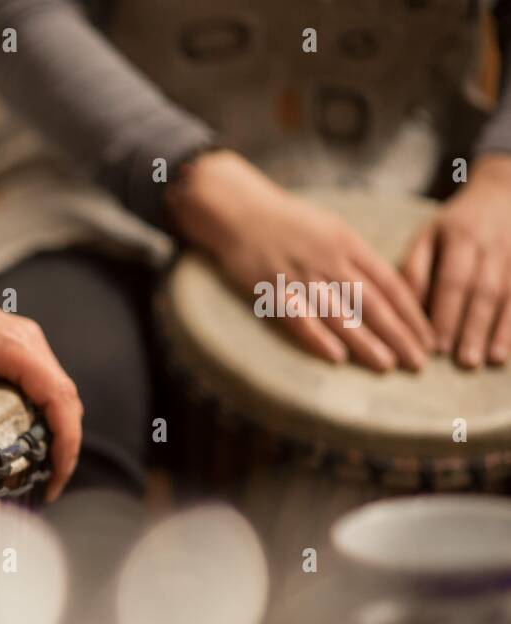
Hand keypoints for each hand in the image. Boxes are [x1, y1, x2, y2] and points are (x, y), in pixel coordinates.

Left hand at [0, 284, 82, 501]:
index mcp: (13, 342)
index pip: (57, 392)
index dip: (66, 435)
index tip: (58, 472)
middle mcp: (27, 344)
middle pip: (65, 398)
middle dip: (66, 444)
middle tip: (50, 488)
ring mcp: (24, 350)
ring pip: (56, 398)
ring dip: (56, 437)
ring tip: (42, 478)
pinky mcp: (16, 359)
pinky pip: (40, 394)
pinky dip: (43, 424)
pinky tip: (28, 451)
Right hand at [170, 150, 432, 371]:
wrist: (240, 211)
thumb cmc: (287, 223)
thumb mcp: (331, 230)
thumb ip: (356, 258)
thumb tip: (384, 288)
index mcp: (349, 245)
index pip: (391, 284)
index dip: (412, 313)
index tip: (428, 338)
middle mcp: (331, 261)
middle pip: (373, 303)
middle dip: (399, 334)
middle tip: (418, 363)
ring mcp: (302, 277)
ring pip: (340, 314)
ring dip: (366, 342)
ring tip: (387, 366)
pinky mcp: (273, 289)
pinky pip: (299, 318)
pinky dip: (318, 337)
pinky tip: (336, 356)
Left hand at [402, 155, 510, 366]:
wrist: (505, 192)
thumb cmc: (455, 225)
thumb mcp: (428, 236)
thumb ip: (414, 270)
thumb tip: (405, 310)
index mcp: (460, 238)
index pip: (452, 279)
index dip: (445, 313)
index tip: (436, 346)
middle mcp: (492, 245)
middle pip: (483, 291)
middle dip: (472, 327)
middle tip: (463, 361)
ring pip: (509, 295)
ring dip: (501, 330)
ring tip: (491, 360)